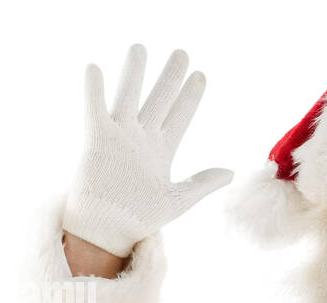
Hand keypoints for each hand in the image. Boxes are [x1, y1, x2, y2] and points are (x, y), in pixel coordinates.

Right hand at [63, 44, 233, 256]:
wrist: (108, 231)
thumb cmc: (140, 218)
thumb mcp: (178, 201)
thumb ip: (202, 184)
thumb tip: (232, 173)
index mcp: (162, 151)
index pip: (180, 116)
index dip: (191, 97)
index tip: (202, 76)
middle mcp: (142, 138)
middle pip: (159, 100)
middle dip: (171, 77)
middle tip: (182, 53)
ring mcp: (119, 136)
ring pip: (129, 96)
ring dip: (134, 73)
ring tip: (140, 48)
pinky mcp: (97, 140)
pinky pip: (95, 110)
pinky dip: (95, 91)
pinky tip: (95, 69)